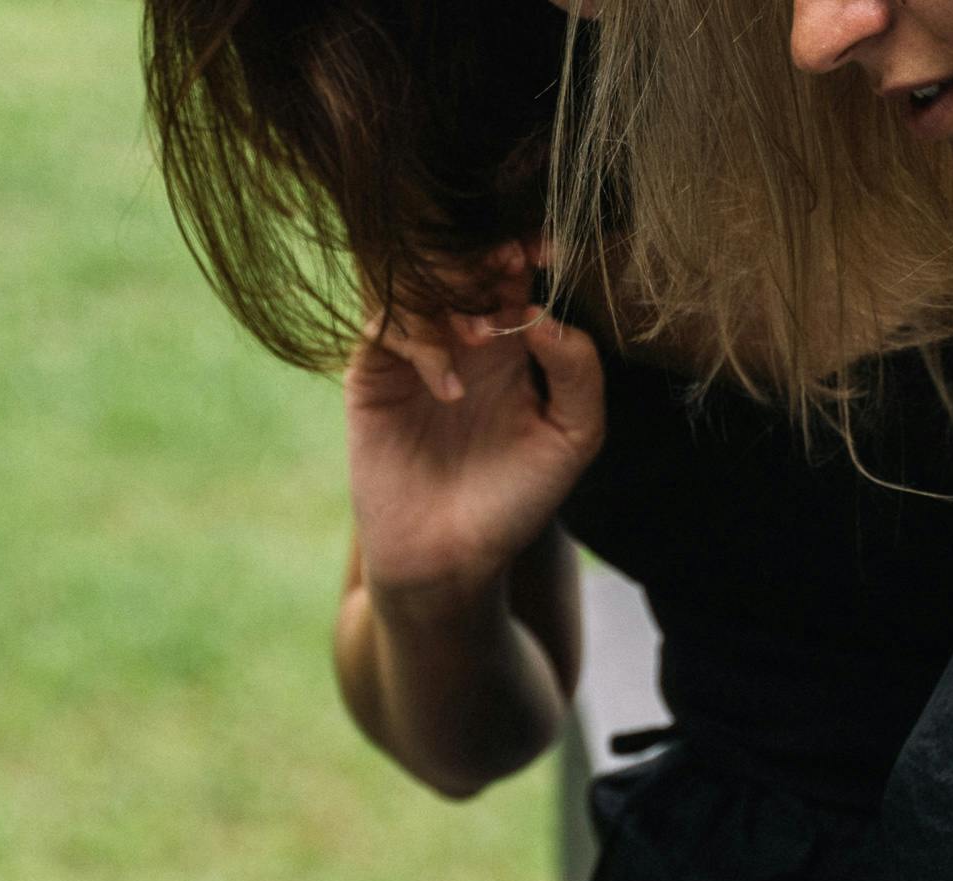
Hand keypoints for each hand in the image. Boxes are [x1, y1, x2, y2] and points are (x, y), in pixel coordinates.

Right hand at [346, 245, 606, 603]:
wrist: (449, 559)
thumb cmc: (514, 502)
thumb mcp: (572, 439)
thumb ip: (579, 373)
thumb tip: (547, 314)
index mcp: (511, 341)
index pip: (512, 271)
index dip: (526, 249)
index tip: (543, 251)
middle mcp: (459, 336)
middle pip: (461, 263)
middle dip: (485, 260)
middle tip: (506, 272)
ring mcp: (413, 351)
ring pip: (419, 282)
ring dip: (453, 297)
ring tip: (481, 337)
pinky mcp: (372, 376)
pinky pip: (384, 327)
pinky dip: (420, 344)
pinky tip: (449, 390)